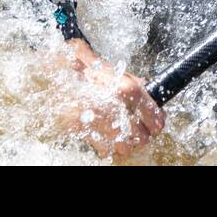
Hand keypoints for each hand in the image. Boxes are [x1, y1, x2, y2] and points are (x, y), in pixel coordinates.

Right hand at [52, 37, 165, 158]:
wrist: (57, 71)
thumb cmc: (87, 68)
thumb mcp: (115, 71)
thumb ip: (134, 83)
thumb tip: (149, 93)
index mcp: (127, 89)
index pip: (153, 115)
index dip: (158, 122)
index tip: (158, 124)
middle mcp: (115, 107)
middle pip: (141, 136)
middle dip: (144, 135)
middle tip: (144, 132)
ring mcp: (98, 121)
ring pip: (123, 146)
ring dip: (127, 143)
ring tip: (125, 135)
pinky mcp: (82, 130)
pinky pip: (104, 148)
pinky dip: (108, 145)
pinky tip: (108, 136)